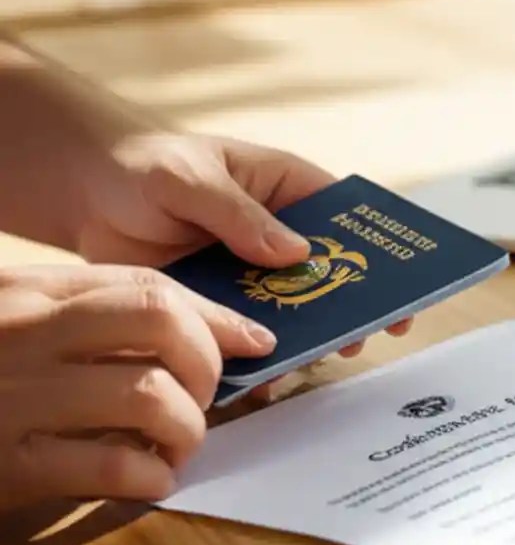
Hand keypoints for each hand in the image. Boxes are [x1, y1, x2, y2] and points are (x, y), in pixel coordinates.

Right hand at [0, 265, 276, 510]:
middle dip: (206, 365)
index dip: (216, 317)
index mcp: (29, 291)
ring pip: (149, 393)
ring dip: (186, 428)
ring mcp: (16, 394)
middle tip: (205, 399)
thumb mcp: (17, 327)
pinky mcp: (10, 463)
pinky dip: (150, 476)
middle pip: (160, 322)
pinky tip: (153, 481)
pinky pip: (110, 465)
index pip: (148, 286)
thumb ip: (90, 320)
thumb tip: (214, 335)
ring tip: (178, 448)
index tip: (255, 342)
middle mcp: (24, 330)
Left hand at [75, 133, 413, 356]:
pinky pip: (248, 336)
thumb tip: (295, 254)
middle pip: (330, 275)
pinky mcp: (219, 306)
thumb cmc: (143, 167)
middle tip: (360, 337)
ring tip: (313, 361)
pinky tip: (260, 378)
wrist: (84, 197)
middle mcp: (278, 237)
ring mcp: (251, 275)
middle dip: (351, 307)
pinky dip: (257, 359)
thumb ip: (237, 213)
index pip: (346, 219)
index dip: (377, 251)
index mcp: (287, 190)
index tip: (401, 286)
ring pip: (293, 312)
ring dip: (307, 338)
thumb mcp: (189, 179)